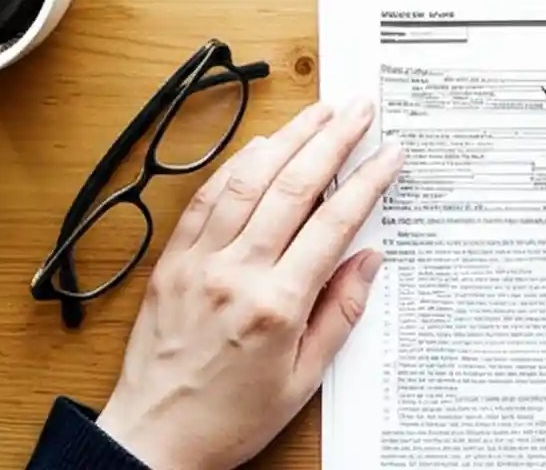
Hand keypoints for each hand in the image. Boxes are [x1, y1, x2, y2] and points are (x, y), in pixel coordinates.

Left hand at [95, 98, 402, 469]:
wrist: (154, 439)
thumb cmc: (229, 418)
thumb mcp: (303, 380)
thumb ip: (339, 314)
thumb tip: (368, 259)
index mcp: (276, 305)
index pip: (333, 223)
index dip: (367, 181)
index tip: (390, 154)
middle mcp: (236, 273)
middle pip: (293, 186)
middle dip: (332, 139)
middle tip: (359, 109)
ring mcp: (199, 262)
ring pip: (247, 180)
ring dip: (287, 139)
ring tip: (317, 112)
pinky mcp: (171, 262)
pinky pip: (204, 199)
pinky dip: (234, 166)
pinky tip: (259, 147)